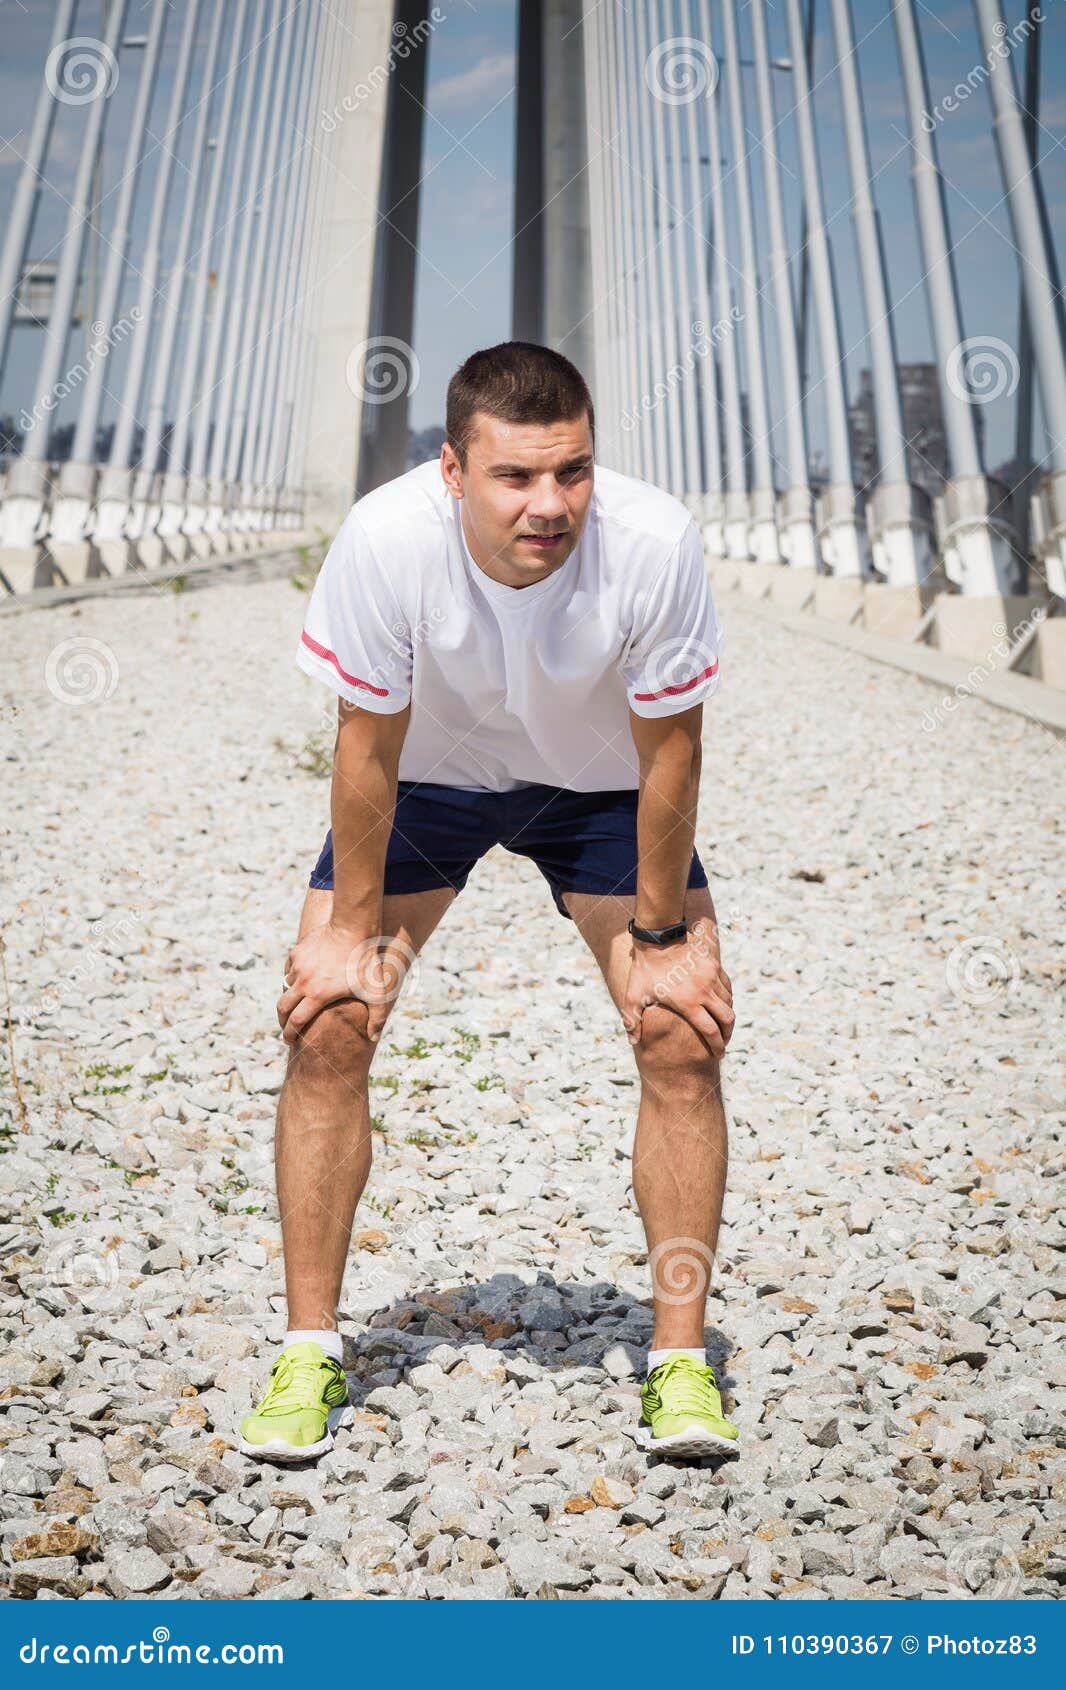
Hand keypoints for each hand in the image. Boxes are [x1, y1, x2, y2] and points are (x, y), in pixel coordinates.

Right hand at [276, 921, 404, 1045]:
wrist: (354, 927)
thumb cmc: (366, 961)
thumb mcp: (377, 992)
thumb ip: (378, 1017)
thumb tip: (374, 1038)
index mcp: (318, 995)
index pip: (296, 1022)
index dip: (290, 1034)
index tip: (289, 1041)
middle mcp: (303, 981)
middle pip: (283, 1007)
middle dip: (282, 1021)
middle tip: (285, 1028)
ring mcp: (298, 965)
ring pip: (285, 986)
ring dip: (288, 998)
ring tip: (294, 1005)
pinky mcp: (298, 951)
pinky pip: (289, 969)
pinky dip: (291, 977)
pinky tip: (298, 980)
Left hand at [621, 917, 734, 1056]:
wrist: (658, 936)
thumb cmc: (644, 968)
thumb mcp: (634, 995)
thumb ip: (632, 1020)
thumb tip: (633, 1041)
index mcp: (688, 1003)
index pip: (711, 1032)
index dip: (717, 1046)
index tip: (718, 1054)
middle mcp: (704, 991)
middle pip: (727, 1019)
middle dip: (728, 1035)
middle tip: (723, 1043)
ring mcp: (711, 977)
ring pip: (729, 1003)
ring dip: (727, 1016)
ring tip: (722, 1025)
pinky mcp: (714, 965)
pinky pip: (727, 987)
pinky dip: (727, 998)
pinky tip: (721, 1004)